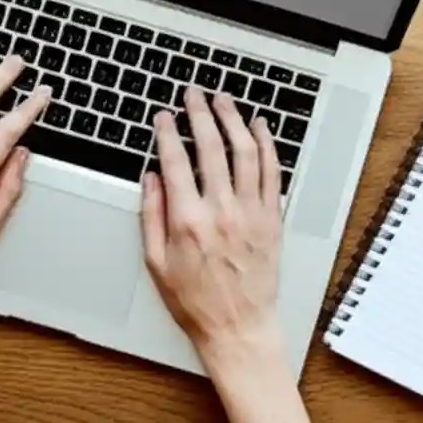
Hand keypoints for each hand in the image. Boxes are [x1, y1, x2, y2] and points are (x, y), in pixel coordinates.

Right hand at [140, 86, 284, 361]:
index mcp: (187, 221)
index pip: (175, 161)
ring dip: (233, 120)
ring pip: (244, 152)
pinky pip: (272, 173)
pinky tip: (259, 128)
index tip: (162, 116)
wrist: (238, 328)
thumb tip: (150, 178)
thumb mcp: (155, 262)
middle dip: (199, 113)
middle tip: (193, 94)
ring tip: (223, 101)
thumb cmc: (196, 302)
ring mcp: (251, 213)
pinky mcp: (272, 219)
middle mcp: (221, 211)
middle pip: (211, 147)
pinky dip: (267, 145)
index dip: (166, 132)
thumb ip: (150, 215)